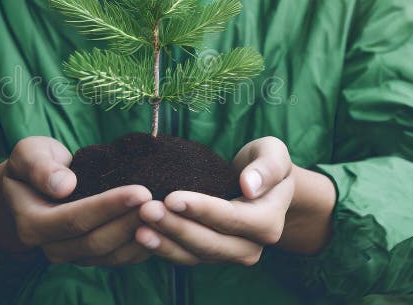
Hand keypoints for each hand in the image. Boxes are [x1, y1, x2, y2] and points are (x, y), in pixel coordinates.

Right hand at [0, 136, 152, 265]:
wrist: (33, 184)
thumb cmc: (34, 163)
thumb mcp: (28, 154)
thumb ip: (40, 167)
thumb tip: (65, 186)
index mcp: (32, 224)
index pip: (74, 220)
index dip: (109, 207)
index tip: (140, 191)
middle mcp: (51, 247)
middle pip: (96, 242)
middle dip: (130, 222)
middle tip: (159, 203)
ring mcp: (72, 255)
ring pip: (111, 255)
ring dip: (140, 236)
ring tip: (165, 214)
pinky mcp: (91, 256)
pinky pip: (119, 258)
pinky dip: (142, 245)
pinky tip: (162, 227)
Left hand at [134, 137, 294, 265]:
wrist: (260, 187)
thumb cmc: (264, 165)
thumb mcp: (273, 154)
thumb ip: (267, 167)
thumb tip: (250, 185)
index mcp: (268, 221)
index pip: (233, 218)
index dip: (202, 210)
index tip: (172, 197)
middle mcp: (251, 246)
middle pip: (210, 243)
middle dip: (176, 227)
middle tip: (147, 210)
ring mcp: (229, 254)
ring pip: (195, 254)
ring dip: (165, 241)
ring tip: (139, 225)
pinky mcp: (210, 255)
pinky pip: (185, 257)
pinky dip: (163, 248)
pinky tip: (141, 235)